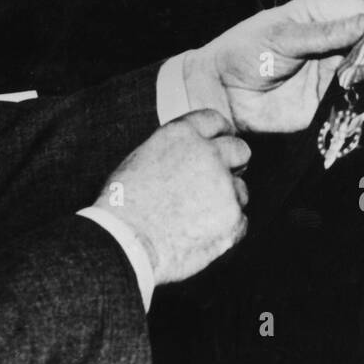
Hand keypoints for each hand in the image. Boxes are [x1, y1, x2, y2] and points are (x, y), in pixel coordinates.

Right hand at [93, 109, 248, 284]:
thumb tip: (190, 155)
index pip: (214, 120)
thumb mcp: (143, 158)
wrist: (126, 243)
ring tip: (197, 217)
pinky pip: (239, 221)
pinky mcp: (232, 219)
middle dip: (234, 163)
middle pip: (240, 150)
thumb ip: (174, 150)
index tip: (222, 142)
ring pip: (240, 190)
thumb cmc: (123, 204)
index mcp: (182, 135)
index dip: (220, 132)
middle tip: (221, 178)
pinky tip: (201, 235)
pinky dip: (225, 228)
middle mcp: (209, 154)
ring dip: (226, 200)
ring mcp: (224, 187)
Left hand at [183, 0, 363, 133]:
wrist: (220, 92)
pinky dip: (358, 93)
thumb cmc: (243, 53)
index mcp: (316, 15)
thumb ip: (324, 33)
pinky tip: (357, 89)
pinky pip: (349, 96)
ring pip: (363, 67)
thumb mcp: (283, 36)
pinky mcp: (325, 100)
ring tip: (361, 69)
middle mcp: (328, 42)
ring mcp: (329, 71)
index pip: (353, 8)